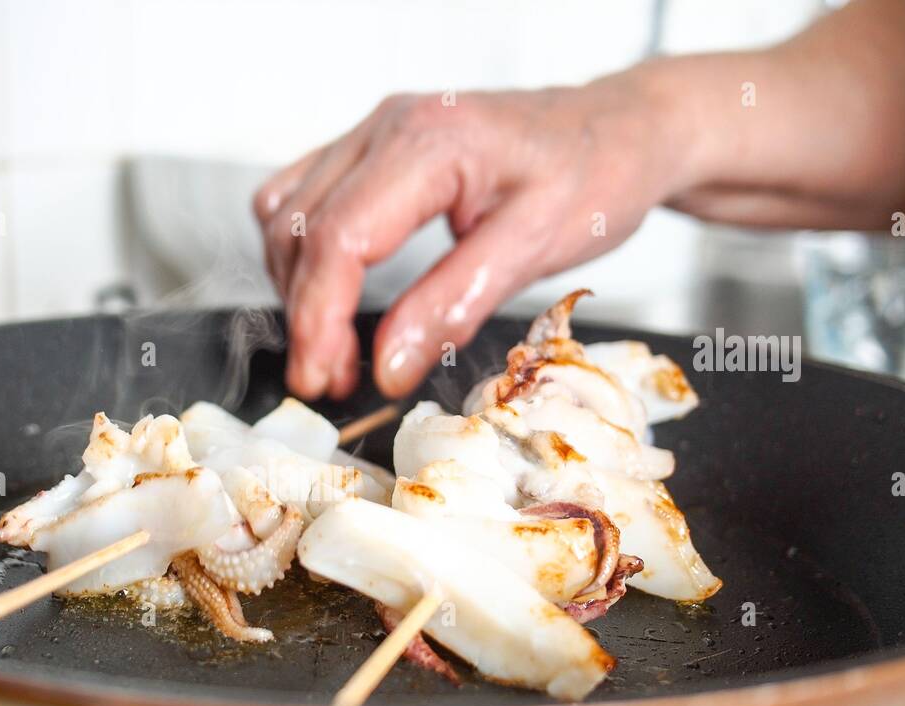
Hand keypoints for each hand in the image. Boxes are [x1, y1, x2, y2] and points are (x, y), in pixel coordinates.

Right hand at [254, 73, 692, 399]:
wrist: (619, 129)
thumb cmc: (594, 173)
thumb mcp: (534, 249)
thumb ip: (452, 307)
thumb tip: (387, 367)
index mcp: (431, 144)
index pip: (338, 239)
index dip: (318, 320)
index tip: (319, 378)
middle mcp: (390, 126)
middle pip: (300, 229)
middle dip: (306, 317)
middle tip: (332, 380)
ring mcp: (375, 131)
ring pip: (285, 213)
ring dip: (298, 288)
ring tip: (336, 349)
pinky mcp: (373, 147)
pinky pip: (299, 194)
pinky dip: (301, 253)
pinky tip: (330, 293)